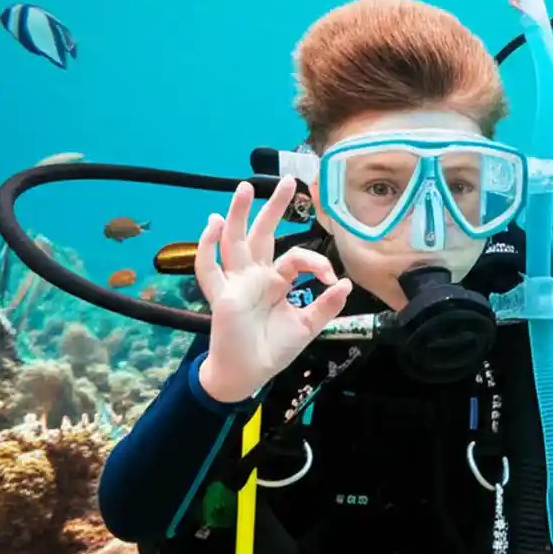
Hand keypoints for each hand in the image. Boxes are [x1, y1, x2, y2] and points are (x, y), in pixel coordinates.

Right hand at [195, 178, 351, 402]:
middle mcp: (255, 275)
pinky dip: (207, 247)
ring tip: (244, 187)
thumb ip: (326, 306)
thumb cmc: (274, 348)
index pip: (295, 257)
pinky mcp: (221, 295)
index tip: (330, 278)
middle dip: (272, 207)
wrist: (249, 374)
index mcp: (276, 280)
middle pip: (262, 233)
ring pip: (235, 241)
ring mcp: (236, 282)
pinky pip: (208, 269)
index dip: (314, 262)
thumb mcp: (307, 326)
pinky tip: (212, 224)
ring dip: (238, 214)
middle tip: (286, 179)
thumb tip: (346, 283)